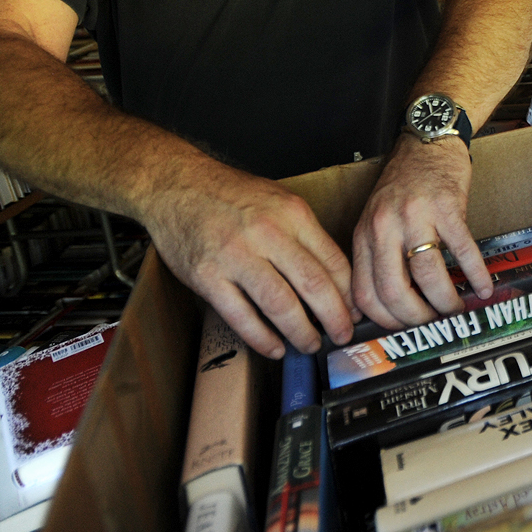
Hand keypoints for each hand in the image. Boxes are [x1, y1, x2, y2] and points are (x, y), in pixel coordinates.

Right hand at [141, 166, 355, 359]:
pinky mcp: (207, 276)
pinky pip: (241, 316)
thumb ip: (304, 234)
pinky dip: (261, 338)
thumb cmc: (230, 194)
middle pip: (313, 285)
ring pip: (280, 305)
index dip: (349, 293)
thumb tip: (332, 276)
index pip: (333, 261)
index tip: (355, 312)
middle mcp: (268, 233)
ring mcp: (236, 255)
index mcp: (292, 213)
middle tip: (341, 335)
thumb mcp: (278, 200)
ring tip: (309, 344)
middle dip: (334, 318)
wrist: (177, 184)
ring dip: (301, 332)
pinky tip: (273, 348)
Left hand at [351, 134, 491, 328]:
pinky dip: (476, 275)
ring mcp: (416, 216)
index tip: (404, 330)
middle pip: (394, 292)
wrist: (427, 140)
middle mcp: (385, 227)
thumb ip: (376, 256)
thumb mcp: (376, 219)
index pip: (364, 293)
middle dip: (417, 319)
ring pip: (428, 276)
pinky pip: (463, 251)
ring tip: (458, 310)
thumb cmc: (404, 183)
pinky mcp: (448, 207)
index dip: (385, 321)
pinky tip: (483, 288)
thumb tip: (386, 306)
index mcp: (365, 234)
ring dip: (446, 302)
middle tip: (434, 325)